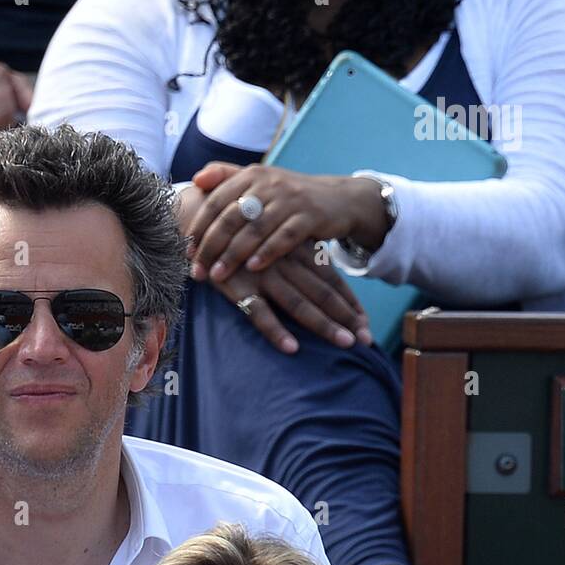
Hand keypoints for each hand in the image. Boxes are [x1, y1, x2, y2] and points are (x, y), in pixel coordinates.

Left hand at [188, 161, 387, 282]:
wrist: (338, 199)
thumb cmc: (289, 197)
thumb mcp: (259, 182)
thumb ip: (227, 177)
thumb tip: (196, 179)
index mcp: (251, 175)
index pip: (216, 200)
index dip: (199, 225)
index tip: (185, 250)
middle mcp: (269, 183)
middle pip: (231, 216)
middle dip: (210, 245)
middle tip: (196, 269)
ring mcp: (290, 199)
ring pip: (254, 228)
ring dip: (233, 254)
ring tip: (217, 275)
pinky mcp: (310, 216)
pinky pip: (284, 237)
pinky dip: (267, 252)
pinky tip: (252, 268)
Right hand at [209, 240, 371, 350]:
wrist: (196, 216)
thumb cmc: (236, 231)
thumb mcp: (270, 238)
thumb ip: (292, 253)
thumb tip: (317, 270)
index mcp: (294, 251)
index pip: (330, 279)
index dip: (349, 301)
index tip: (366, 324)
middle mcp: (284, 263)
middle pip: (323, 293)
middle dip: (346, 316)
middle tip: (367, 340)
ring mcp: (262, 275)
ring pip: (299, 303)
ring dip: (324, 324)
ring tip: (345, 343)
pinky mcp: (238, 286)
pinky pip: (259, 312)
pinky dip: (275, 330)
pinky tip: (292, 348)